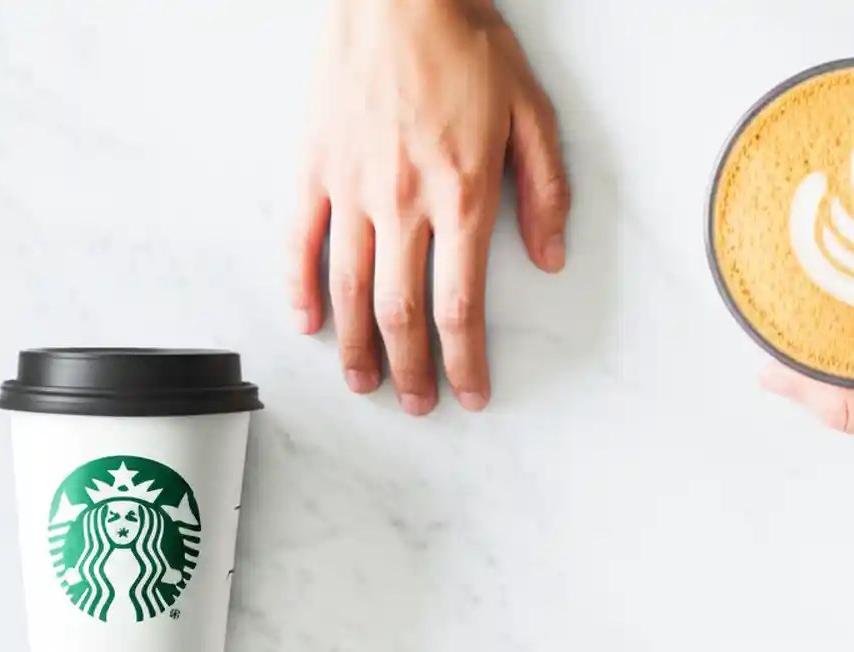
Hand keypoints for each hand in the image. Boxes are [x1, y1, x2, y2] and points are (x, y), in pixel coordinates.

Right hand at [289, 0, 570, 413]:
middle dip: (413, 370)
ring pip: (352, 290)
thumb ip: (546, 191)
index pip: (462, 305)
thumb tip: (551, 259)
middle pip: (405, 313)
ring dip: (359, 347)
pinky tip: (309, 322)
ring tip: (364, 385)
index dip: (466, 361)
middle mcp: (405, 205)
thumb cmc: (466, 45)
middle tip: (417, 405)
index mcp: (464, 196)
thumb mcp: (531, 111)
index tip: (471, 394)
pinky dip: (302, 287)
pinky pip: (301, 240)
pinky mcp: (315, 167)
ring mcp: (353, 189)